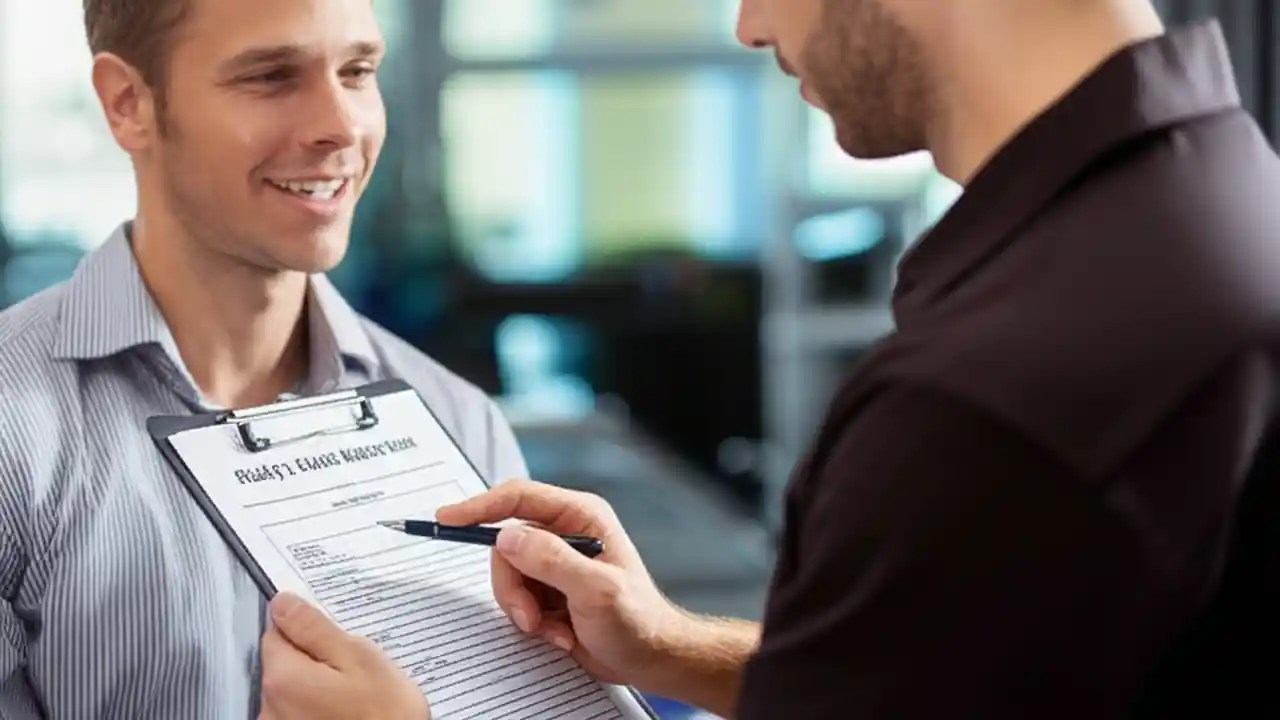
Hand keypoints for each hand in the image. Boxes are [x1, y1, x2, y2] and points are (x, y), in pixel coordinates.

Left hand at [258, 593, 429, 719]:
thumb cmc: (384, 713)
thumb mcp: (358, 658)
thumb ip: (314, 629)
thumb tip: (283, 603)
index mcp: (282, 677)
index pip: (277, 632)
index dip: (309, 632)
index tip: (339, 643)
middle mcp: (268, 708)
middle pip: (284, 664)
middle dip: (315, 662)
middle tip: (354, 672)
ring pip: (294, 691)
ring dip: (318, 689)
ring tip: (354, 698)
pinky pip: (300, 713)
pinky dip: (319, 711)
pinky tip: (346, 715)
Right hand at [436, 479, 691, 691]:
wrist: (648, 658)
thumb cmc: (638, 620)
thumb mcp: (596, 590)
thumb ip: (552, 560)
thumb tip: (507, 536)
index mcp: (581, 516)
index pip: (519, 498)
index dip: (480, 506)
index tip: (448, 518)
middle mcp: (565, 533)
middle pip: (506, 546)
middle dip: (513, 588)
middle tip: (530, 617)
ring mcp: (555, 562)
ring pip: (508, 576)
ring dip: (524, 610)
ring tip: (553, 629)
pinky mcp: (548, 589)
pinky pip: (516, 599)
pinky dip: (532, 622)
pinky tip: (560, 633)